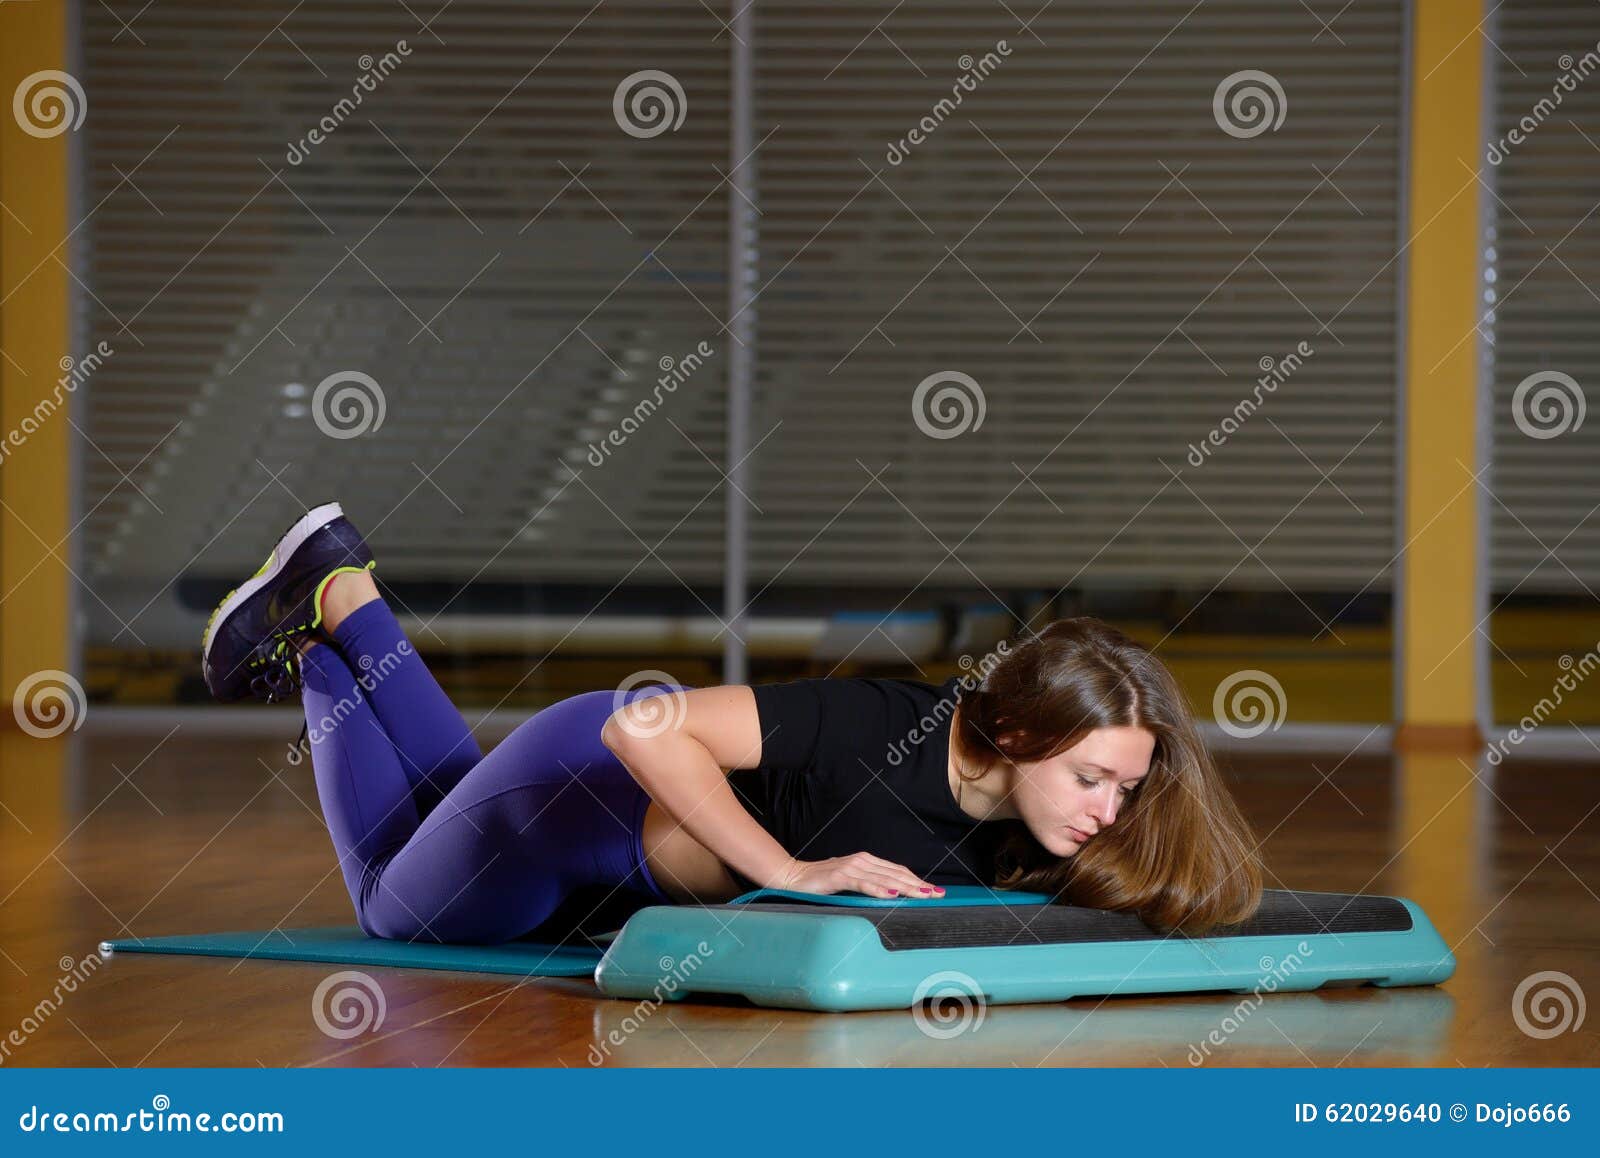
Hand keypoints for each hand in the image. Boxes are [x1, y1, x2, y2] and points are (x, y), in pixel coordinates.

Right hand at [773, 853, 945, 898]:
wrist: (792, 876)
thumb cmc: (821, 882)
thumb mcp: (849, 882)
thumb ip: (868, 885)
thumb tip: (891, 895)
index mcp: (866, 861)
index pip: (897, 871)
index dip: (917, 880)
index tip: (934, 890)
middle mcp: (862, 861)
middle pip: (896, 874)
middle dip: (919, 885)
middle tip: (937, 894)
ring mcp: (851, 867)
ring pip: (885, 878)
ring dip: (906, 887)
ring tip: (923, 895)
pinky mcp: (839, 876)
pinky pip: (863, 883)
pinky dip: (879, 889)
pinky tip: (892, 894)